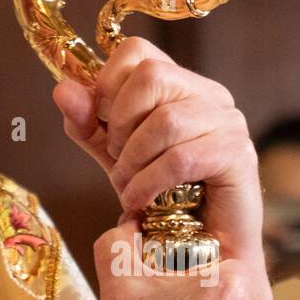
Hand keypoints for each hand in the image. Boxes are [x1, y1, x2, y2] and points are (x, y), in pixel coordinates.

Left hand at [52, 36, 274, 299]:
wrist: (198, 248)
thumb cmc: (159, 193)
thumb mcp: (112, 153)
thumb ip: (87, 121)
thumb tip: (62, 89)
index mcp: (180, 83)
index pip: (136, 52)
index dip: (105, 86)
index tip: (100, 126)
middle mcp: (209, 94)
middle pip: (150, 77)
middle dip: (118, 123)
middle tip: (116, 159)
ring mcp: (228, 121)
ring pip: (164, 120)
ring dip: (131, 160)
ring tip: (127, 186)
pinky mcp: (237, 155)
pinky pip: (180, 158)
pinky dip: (148, 182)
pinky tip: (139, 201)